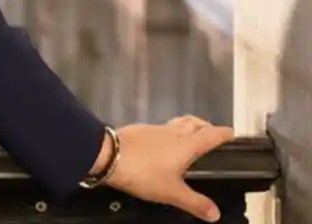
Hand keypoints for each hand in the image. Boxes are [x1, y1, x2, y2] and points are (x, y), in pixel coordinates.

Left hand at [101, 116, 234, 221]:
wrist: (106, 155)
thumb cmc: (144, 172)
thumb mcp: (172, 192)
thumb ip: (195, 202)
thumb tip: (217, 214)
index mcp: (187, 144)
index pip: (211, 135)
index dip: (223, 134)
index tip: (231, 133)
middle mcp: (173, 132)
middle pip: (194, 123)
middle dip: (205, 126)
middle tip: (211, 133)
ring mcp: (154, 128)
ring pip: (176, 123)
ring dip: (186, 127)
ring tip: (189, 138)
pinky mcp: (138, 130)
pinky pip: (159, 128)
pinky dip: (167, 133)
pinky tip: (161, 144)